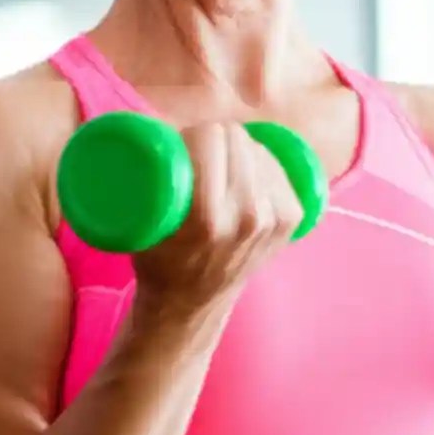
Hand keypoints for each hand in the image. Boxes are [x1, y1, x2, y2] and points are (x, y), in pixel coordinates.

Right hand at [133, 121, 303, 316]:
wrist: (190, 305)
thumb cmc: (158, 259)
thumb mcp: (142, 223)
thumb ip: (149, 179)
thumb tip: (151, 130)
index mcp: (207, 216)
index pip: (210, 137)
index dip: (191, 133)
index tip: (180, 146)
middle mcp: (248, 216)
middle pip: (237, 138)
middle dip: (214, 138)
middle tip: (197, 155)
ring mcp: (274, 219)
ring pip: (259, 149)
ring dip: (238, 151)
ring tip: (220, 169)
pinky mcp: (292, 220)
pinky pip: (279, 168)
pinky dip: (262, 165)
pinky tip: (246, 176)